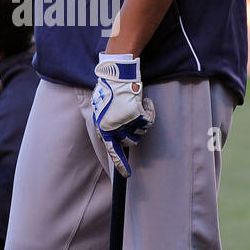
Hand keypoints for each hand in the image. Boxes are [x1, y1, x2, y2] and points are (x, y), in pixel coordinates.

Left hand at [91, 53, 154, 177]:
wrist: (116, 73)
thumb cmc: (107, 89)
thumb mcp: (99, 110)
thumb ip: (104, 125)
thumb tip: (108, 139)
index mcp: (103, 128)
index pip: (112, 152)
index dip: (120, 165)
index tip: (126, 175)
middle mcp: (114, 128)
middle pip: (130, 142)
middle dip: (133, 132)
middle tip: (132, 117)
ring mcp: (126, 122)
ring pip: (141, 132)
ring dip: (141, 121)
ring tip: (135, 105)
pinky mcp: (138, 114)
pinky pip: (149, 120)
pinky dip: (150, 111)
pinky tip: (145, 101)